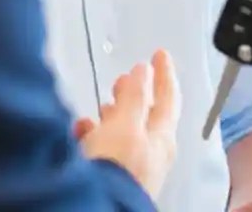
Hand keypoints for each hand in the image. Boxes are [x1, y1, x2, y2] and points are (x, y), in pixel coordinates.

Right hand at [75, 50, 180, 199]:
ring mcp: (132, 166)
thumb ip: (135, 97)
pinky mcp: (111, 177)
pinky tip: (82, 130)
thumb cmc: (115, 172)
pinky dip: (96, 134)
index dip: (165, 74)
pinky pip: (105, 149)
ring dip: (115, 114)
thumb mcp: (126, 125)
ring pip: (125, 132)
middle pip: (148, 115)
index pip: (169, 98)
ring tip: (104, 103)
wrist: (93, 208)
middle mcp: (151, 153)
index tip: (161, 54)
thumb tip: (144, 71)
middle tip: (131, 75)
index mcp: (162, 138)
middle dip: (138, 93)